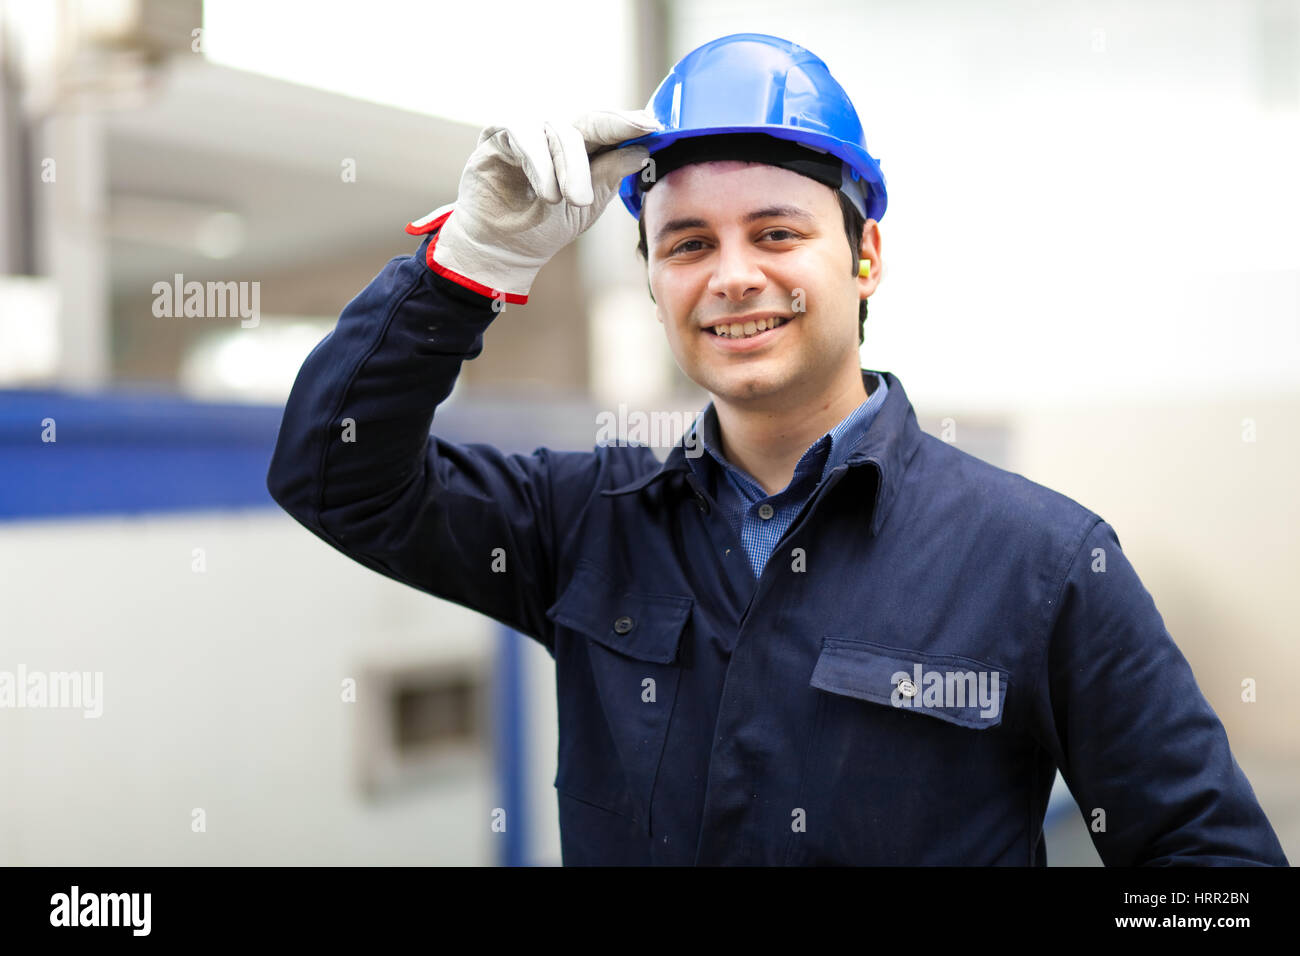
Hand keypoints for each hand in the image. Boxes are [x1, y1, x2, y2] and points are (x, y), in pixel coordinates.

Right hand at [408, 108, 659, 301]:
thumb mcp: (586, 206)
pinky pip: (522, 134)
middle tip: (639, 138)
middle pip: (589, 121)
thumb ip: (609, 175)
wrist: (504, 251)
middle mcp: (555, 134)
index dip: (631, 123)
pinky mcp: (497, 136)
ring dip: (571, 165)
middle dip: (614, 131)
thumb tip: (640, 151)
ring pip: (558, 131)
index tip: (656, 125)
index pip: (609, 128)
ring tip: (577, 200)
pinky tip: (548, 193)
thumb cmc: (544, 227)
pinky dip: (539, 162)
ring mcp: (527, 132)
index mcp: (582, 148)